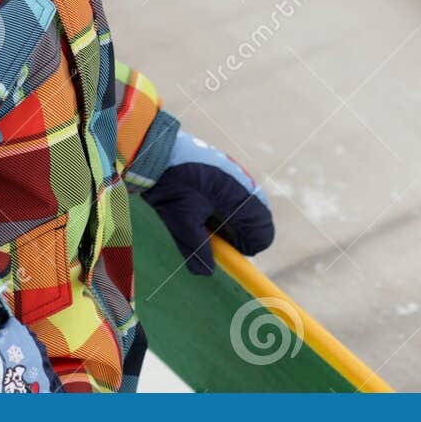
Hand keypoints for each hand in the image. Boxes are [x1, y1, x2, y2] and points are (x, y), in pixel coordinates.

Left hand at [141, 131, 274, 274]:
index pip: (262, 234)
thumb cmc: (171, 184)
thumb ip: (197, 250)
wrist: (158, 149)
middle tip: (215, 236)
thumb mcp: (181, 221)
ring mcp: (239, 173)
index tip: (228, 252)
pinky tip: (204, 200)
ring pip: (249, 206)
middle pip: (259, 221)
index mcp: (239, 199)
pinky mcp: (229, 167)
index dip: (248, 249)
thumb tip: (207, 272)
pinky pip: (239, 192)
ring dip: (233, 219)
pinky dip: (227, 204)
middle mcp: (245, 184)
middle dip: (241, 234)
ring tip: (205, 216)